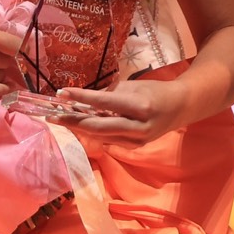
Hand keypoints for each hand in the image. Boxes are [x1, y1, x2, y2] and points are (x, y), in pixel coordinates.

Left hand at [47, 75, 186, 146]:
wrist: (181, 107)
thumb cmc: (155, 91)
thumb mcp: (133, 86)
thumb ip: (110, 94)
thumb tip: (85, 100)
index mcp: (138, 106)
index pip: (103, 102)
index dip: (80, 98)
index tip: (60, 93)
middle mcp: (137, 126)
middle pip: (98, 127)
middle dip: (73, 122)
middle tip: (52, 116)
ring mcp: (137, 140)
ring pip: (101, 136)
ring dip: (80, 128)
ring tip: (62, 120)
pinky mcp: (136, 147)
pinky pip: (110, 141)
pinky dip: (95, 134)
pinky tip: (82, 127)